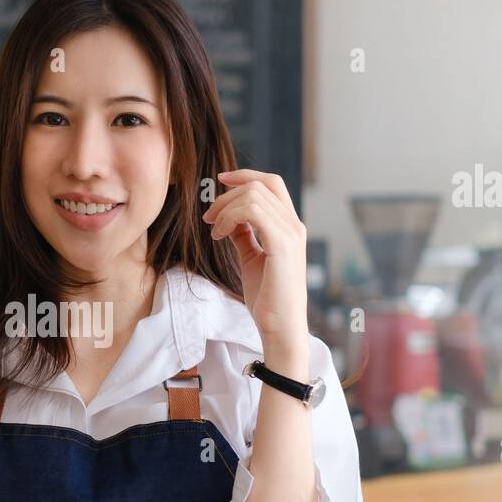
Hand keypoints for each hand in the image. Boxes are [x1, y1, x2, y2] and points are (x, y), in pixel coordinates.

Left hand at [201, 169, 307, 354]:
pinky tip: (220, 235)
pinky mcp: (282, 245)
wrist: (279, 326)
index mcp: (289, 226)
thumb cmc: (267, 297)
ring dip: (225, 208)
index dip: (245, 176)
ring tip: (214, 230)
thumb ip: (244, 235)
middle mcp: (294, 225)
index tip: (220, 181)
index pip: (271, 183)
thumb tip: (228, 218)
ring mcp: (291, 234)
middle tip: (208, 217)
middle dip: (227, 196)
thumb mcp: (251, 258)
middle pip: (260, 185)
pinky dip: (230, 218)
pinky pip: (253, 212)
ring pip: (254, 196)